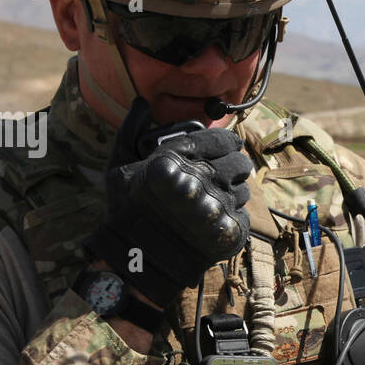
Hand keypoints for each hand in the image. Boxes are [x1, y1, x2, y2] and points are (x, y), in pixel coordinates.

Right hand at [84, 97, 252, 306]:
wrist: (137, 261)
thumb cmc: (127, 212)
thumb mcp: (120, 168)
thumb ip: (131, 131)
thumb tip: (142, 102)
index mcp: (174, 162)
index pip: (222, 140)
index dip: (228, 143)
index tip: (227, 147)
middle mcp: (198, 181)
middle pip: (240, 164)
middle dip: (234, 167)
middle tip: (224, 174)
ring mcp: (216, 208)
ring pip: (244, 191)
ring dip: (233, 193)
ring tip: (215, 200)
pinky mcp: (229, 232)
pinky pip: (244, 216)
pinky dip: (233, 217)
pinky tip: (215, 220)